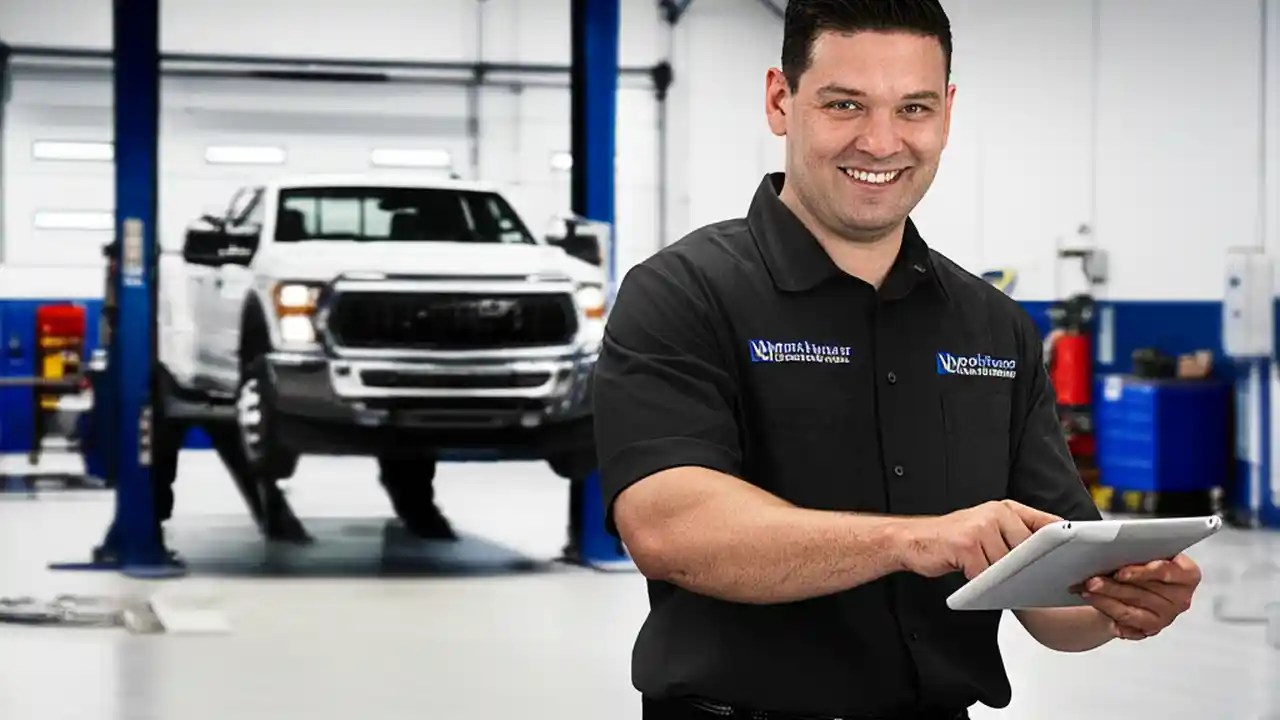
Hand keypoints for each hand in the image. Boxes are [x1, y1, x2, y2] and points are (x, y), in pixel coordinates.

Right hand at [897, 500, 1062, 579]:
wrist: (911, 540)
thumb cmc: (952, 542)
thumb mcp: (987, 532)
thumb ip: (1013, 539)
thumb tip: (1048, 561)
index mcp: (1006, 508)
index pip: (1048, 524)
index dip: (1064, 543)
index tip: (1076, 560)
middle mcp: (996, 513)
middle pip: (1031, 550)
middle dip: (1030, 570)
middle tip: (1033, 583)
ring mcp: (982, 527)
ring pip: (1010, 565)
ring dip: (1003, 579)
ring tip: (993, 580)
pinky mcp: (967, 545)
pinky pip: (988, 573)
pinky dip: (983, 582)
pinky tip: (974, 579)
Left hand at [1072, 554, 1201, 639]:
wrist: (1143, 581)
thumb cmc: (1146, 561)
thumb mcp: (1147, 548)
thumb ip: (1135, 543)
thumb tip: (1094, 535)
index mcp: (1187, 574)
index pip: (1166, 572)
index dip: (1142, 573)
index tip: (1119, 572)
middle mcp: (1181, 598)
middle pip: (1143, 593)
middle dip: (1113, 587)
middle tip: (1091, 582)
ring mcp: (1167, 616)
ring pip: (1132, 611)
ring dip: (1106, 601)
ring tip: (1087, 591)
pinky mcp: (1151, 629)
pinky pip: (1128, 626)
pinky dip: (1109, 615)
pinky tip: (1096, 606)